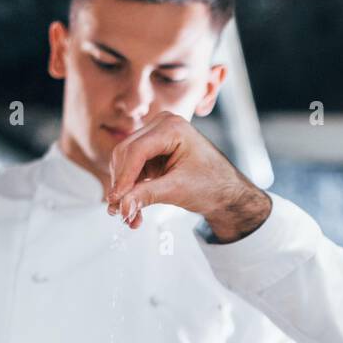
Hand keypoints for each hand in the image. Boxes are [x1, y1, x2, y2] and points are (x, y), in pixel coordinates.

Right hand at [106, 111, 272, 241]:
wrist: (226, 191)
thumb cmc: (212, 185)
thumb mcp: (178, 190)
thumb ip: (147, 195)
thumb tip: (122, 207)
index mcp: (172, 127)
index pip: (137, 150)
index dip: (123, 177)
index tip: (116, 201)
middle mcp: (161, 125)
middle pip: (126, 154)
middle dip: (121, 185)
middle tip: (119, 213)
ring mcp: (155, 136)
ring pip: (125, 162)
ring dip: (124, 191)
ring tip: (128, 217)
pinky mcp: (152, 151)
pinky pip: (132, 168)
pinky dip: (130, 189)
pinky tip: (132, 209)